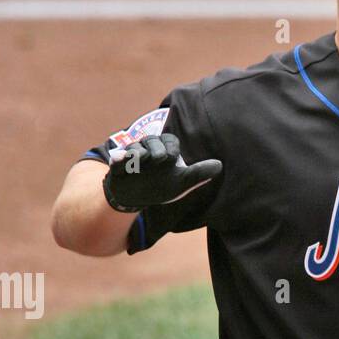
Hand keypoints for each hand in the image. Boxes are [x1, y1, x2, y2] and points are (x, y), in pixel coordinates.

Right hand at [103, 133, 221, 212]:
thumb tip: (220, 165)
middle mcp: (149, 149)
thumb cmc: (161, 186)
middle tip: (159, 159)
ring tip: (139, 161)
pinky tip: (119, 161)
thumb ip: (198, 173)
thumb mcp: (181, 182)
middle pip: (152, 140)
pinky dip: (120, 159)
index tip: (172, 159)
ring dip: (138, 154)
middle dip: (156, 149)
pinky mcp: (119, 165)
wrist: (137, 197)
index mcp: (165, 151)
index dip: (172, 148)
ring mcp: (132, 156)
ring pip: (136, 148)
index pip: (170, 140)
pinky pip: (118, 159)